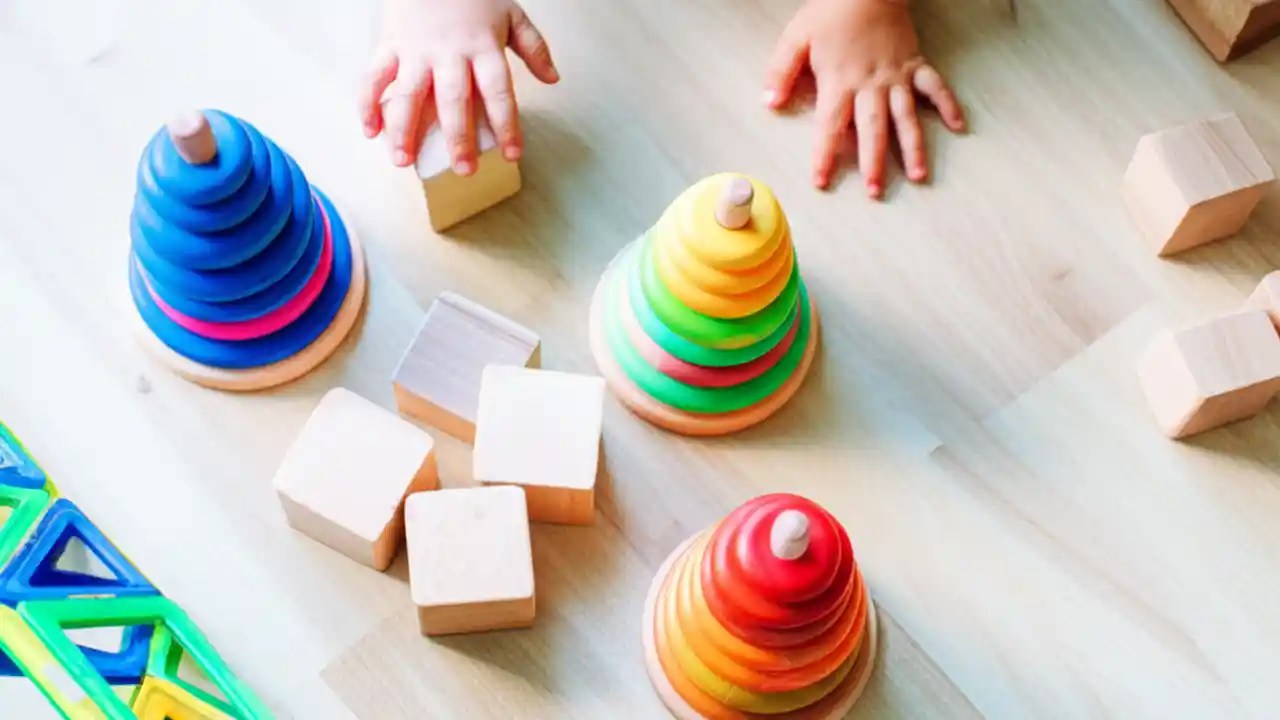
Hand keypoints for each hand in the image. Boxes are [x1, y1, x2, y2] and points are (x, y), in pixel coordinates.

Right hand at [359, 0, 558, 174]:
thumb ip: (533, 47)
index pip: (499, 92)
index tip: (512, 154)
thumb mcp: (512, 14)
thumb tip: (553, 79)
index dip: (507, 124)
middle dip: (459, 137)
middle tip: (463, 169)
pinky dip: (368, 103)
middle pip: (455, 100)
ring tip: (404, 162)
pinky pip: (375, 77)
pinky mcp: (390, 45)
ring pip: (409, 94)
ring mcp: (417, 51)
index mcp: (483, 47)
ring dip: (404, 130)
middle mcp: (450, 53)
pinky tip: (370, 132)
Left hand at [765, 0, 964, 196]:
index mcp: (839, 81)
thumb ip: (781, 72)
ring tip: (917, 176)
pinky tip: (958, 127)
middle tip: (875, 192)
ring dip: (912, 148)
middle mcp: (871, 85)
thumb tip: (770, 103)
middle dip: (873, 163)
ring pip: (906, 117)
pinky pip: (935, 87)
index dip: (825, 155)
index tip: (822, 181)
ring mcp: (896, 76)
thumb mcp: (796, 38)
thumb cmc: (831, 10)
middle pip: (872, 130)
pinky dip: (948, 105)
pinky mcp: (915, 64)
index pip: (830, 126)